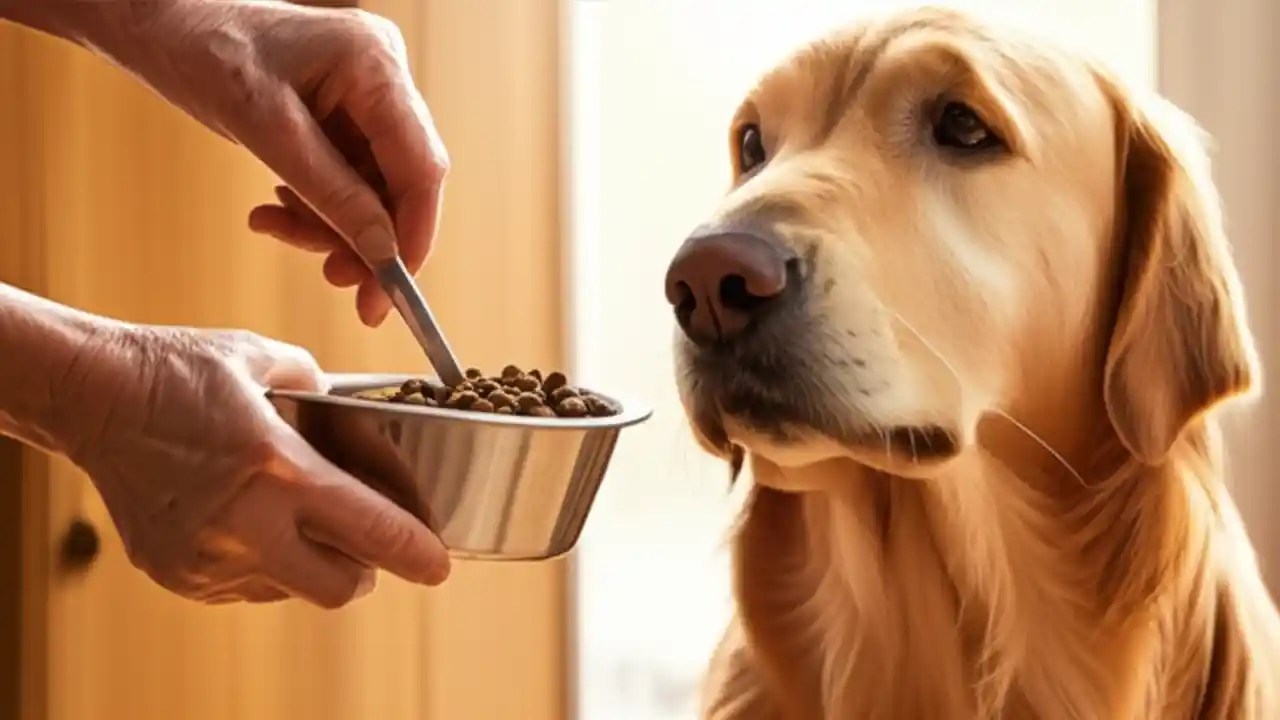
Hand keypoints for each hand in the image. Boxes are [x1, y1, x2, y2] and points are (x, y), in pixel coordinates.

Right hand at [54, 324, 450, 607]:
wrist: (91, 396)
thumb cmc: (182, 370)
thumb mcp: (268, 362)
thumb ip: (324, 395)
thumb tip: (358, 421)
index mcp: (278, 468)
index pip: (371, 530)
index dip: (416, 553)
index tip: (438, 564)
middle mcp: (245, 523)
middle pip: (339, 587)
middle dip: (365, 572)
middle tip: (366, 546)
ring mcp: (206, 556)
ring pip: (290, 588)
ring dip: (309, 564)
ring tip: (295, 518)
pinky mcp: (176, 573)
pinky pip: (244, 586)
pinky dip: (262, 564)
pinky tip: (248, 521)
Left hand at [97, 0, 448, 325]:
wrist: (164, 23)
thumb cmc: (205, 51)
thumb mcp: (266, 132)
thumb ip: (331, 195)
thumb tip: (381, 252)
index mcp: (376, 65)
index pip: (422, 166)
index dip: (413, 234)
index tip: (392, 289)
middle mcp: (384, 77)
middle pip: (401, 182)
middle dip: (367, 236)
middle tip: (336, 279)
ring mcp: (367, 95)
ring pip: (373, 188)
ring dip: (331, 224)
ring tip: (277, 227)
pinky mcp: (346, 112)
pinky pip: (348, 177)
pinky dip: (316, 204)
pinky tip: (276, 206)